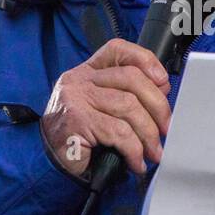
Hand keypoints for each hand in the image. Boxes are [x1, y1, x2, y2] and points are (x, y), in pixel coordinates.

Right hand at [41, 39, 171, 177]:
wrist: (47, 164)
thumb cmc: (79, 139)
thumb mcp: (102, 110)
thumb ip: (126, 96)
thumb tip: (162, 93)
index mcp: (87, 72)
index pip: (118, 50)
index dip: (145, 60)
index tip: (163, 82)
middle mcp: (79, 80)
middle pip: (131, 78)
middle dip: (158, 106)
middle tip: (166, 129)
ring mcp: (76, 98)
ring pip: (129, 106)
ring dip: (148, 133)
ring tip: (153, 152)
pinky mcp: (76, 121)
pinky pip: (118, 132)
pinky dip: (134, 150)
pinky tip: (136, 162)